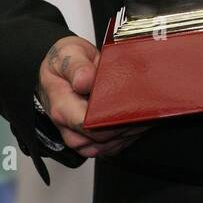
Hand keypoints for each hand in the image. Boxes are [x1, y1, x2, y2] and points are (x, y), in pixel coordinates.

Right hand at [36, 35, 150, 158]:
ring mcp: (76, 134)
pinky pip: (107, 148)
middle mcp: (67, 125)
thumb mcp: (68, 54)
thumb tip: (85, 81)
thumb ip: (77, 67)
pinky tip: (136, 126)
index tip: (128, 107)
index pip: (85, 124)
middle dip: (124, 127)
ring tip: (144, 118)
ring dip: (126, 135)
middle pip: (99, 139)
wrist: (58, 68)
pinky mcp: (86, 138)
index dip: (109, 119)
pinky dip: (124, 140)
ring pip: (105, 148)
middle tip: (144, 112)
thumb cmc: (63, 61)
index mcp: (62, 105)